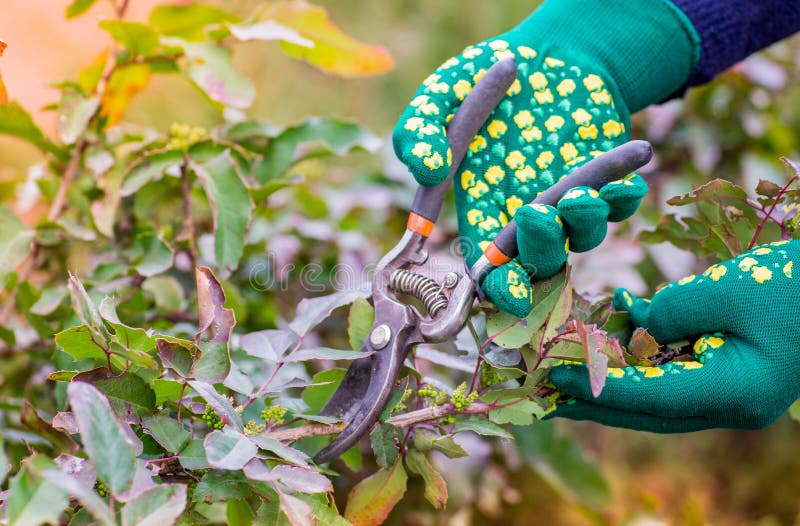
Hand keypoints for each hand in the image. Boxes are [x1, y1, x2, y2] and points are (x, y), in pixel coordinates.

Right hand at [392, 24, 646, 316]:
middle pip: (538, 261)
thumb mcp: (438, 96)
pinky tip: (632, 162)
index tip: (509, 291)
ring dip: (584, 221)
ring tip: (584, 191)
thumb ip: (419, 132)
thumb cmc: (484, 76)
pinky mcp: (605, 180)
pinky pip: (620, 205)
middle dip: (542, 249)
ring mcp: (567, 199)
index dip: (497, 286)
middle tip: (538, 213)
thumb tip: (427, 171)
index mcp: (482, 205)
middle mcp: (526, 212)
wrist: (546, 49)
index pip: (488, 265)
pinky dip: (625, 195)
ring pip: (582, 237)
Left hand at [548, 240, 799, 430]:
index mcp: (733, 392)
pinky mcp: (726, 380)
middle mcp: (728, 405)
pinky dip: (637, 367)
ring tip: (563, 378)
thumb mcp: (727, 289)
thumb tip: (634, 325)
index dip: (595, 387)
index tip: (553, 377)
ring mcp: (729, 396)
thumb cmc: (793, 286)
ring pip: (654, 400)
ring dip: (609, 386)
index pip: (648, 398)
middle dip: (592, 401)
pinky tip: (609, 348)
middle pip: (645, 411)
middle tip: (544, 394)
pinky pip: (671, 380)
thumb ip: (672, 311)